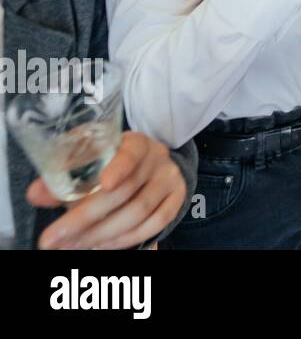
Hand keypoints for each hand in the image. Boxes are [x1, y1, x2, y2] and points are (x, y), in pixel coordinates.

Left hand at [29, 132, 187, 249]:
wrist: (151, 165)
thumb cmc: (113, 162)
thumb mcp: (89, 161)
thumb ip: (62, 177)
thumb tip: (35, 194)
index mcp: (136, 142)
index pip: (131, 153)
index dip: (119, 167)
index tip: (103, 184)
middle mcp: (157, 159)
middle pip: (126, 191)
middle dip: (86, 218)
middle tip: (55, 239)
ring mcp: (170, 180)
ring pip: (140, 212)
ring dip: (102, 234)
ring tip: (71, 246)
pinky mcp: (176, 200)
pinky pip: (156, 224)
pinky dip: (127, 238)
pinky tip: (102, 245)